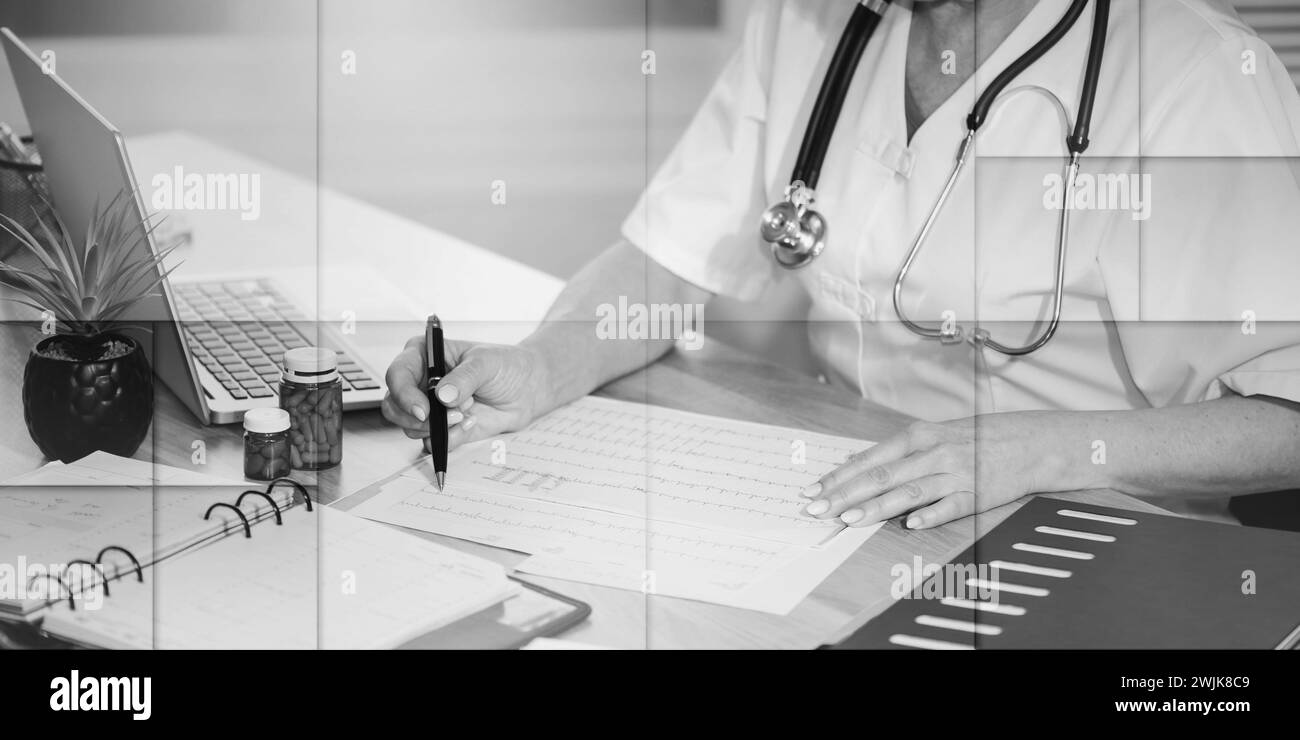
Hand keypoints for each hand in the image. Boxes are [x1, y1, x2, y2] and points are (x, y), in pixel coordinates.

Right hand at [381, 336, 550, 450]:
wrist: (527, 389)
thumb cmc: (505, 366)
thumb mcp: (487, 362)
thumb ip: (464, 378)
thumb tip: (442, 396)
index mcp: (424, 355)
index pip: (397, 374)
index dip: (404, 394)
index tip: (423, 410)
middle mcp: (421, 382)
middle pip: (394, 406)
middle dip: (416, 418)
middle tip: (447, 417)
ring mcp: (430, 407)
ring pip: (410, 428)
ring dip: (438, 428)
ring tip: (467, 414)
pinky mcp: (442, 428)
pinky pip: (432, 442)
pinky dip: (450, 439)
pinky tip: (471, 423)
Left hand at [800, 414, 1072, 529]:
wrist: (1027, 442)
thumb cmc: (972, 439)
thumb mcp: (930, 436)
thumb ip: (893, 453)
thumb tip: (853, 464)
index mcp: (918, 437)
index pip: (869, 460)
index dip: (838, 477)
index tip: (812, 491)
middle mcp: (932, 453)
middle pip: (881, 476)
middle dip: (844, 494)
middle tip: (817, 509)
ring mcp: (954, 475)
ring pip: (908, 492)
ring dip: (876, 507)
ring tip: (848, 519)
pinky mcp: (975, 495)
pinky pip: (948, 507)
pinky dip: (928, 516)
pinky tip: (909, 525)